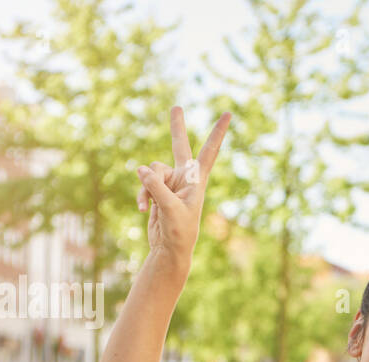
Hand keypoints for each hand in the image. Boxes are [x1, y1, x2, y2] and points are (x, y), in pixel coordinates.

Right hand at [135, 106, 230, 266]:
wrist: (170, 249)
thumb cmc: (179, 232)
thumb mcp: (168, 209)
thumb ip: (155, 187)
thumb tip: (140, 168)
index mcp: (196, 180)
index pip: (209, 151)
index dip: (217, 132)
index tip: (228, 113)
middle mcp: (185, 177)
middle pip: (180, 146)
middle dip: (176, 127)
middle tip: (176, 106)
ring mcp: (170, 182)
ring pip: (152, 170)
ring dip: (146, 186)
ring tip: (148, 204)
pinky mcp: (157, 190)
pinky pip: (144, 182)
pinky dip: (141, 194)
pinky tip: (141, 209)